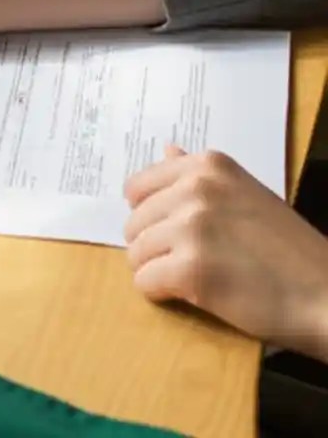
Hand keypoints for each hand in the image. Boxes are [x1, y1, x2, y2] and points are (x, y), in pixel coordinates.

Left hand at [124, 146, 327, 360]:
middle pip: (133, 224)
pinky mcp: (189, 269)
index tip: (183, 229)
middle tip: (201, 259)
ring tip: (202, 276)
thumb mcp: (245, 195)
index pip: (137, 187)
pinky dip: (163, 294)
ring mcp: (192, 227)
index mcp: (208, 166)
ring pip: (136, 254)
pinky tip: (199, 293)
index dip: (152, 216)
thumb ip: (200, 176)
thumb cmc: (288, 249)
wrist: (327, 293)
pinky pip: (144, 282)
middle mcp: (196, 189)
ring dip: (159, 271)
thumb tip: (166, 149)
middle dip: (156, 247)